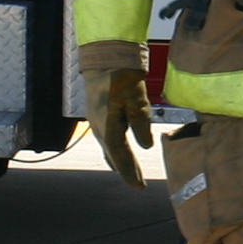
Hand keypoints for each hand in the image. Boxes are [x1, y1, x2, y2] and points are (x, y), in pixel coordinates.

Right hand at [88, 69, 154, 188]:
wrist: (104, 56)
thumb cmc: (121, 75)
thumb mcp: (136, 98)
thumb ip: (141, 122)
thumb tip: (146, 146)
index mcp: (108, 126)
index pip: (120, 156)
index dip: (130, 172)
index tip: (139, 186)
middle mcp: (99, 127)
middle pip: (113, 155)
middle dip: (126, 170)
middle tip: (137, 184)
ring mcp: (96, 120)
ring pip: (109, 147)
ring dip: (120, 161)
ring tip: (130, 172)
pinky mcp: (99, 113)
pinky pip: (107, 138)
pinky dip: (115, 149)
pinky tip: (119, 151)